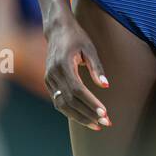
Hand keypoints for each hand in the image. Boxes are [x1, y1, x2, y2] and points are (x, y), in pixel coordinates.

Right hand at [44, 12, 110, 129]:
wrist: (56, 30)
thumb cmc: (76, 37)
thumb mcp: (90, 48)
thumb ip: (97, 67)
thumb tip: (106, 85)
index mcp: (63, 64)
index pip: (78, 90)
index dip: (91, 103)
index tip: (104, 113)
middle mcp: (53, 74)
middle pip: (70, 101)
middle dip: (88, 114)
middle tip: (106, 123)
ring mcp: (49, 79)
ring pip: (62, 105)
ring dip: (80, 117)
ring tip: (97, 125)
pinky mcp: (48, 82)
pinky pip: (58, 102)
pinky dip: (71, 112)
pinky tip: (84, 117)